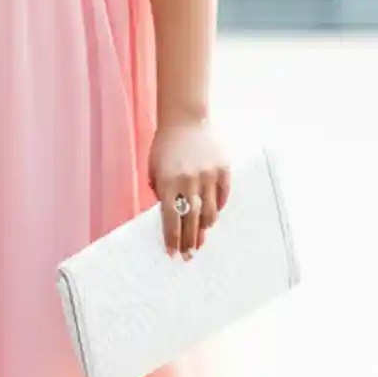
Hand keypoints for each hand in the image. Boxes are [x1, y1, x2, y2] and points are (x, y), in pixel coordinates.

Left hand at [148, 120, 230, 258]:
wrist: (185, 119)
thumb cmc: (165, 147)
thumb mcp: (154, 169)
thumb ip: (160, 193)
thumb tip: (170, 219)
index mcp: (168, 181)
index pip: (171, 218)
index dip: (171, 239)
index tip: (172, 254)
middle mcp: (189, 180)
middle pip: (191, 220)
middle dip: (189, 241)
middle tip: (188, 256)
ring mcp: (208, 175)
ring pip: (209, 211)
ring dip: (204, 229)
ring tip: (199, 241)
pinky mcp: (223, 169)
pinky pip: (222, 196)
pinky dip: (217, 209)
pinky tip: (211, 219)